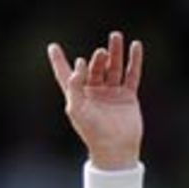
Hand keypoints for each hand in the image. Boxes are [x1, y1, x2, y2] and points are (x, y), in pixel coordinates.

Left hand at [48, 30, 142, 169]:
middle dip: (97, 59)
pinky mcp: (127, 96)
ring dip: (115, 52)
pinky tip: (135, 46)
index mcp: (78, 96)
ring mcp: (112, 94)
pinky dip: (134, 60)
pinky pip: (131, 74)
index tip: (53, 48)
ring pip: (113, 67)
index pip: (66, 75)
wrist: (115, 149)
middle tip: (101, 53)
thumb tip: (80, 63)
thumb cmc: (93, 133)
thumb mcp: (77, 110)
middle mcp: (94, 93)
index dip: (59, 61)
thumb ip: (74, 86)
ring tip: (116, 36)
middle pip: (94, 68)